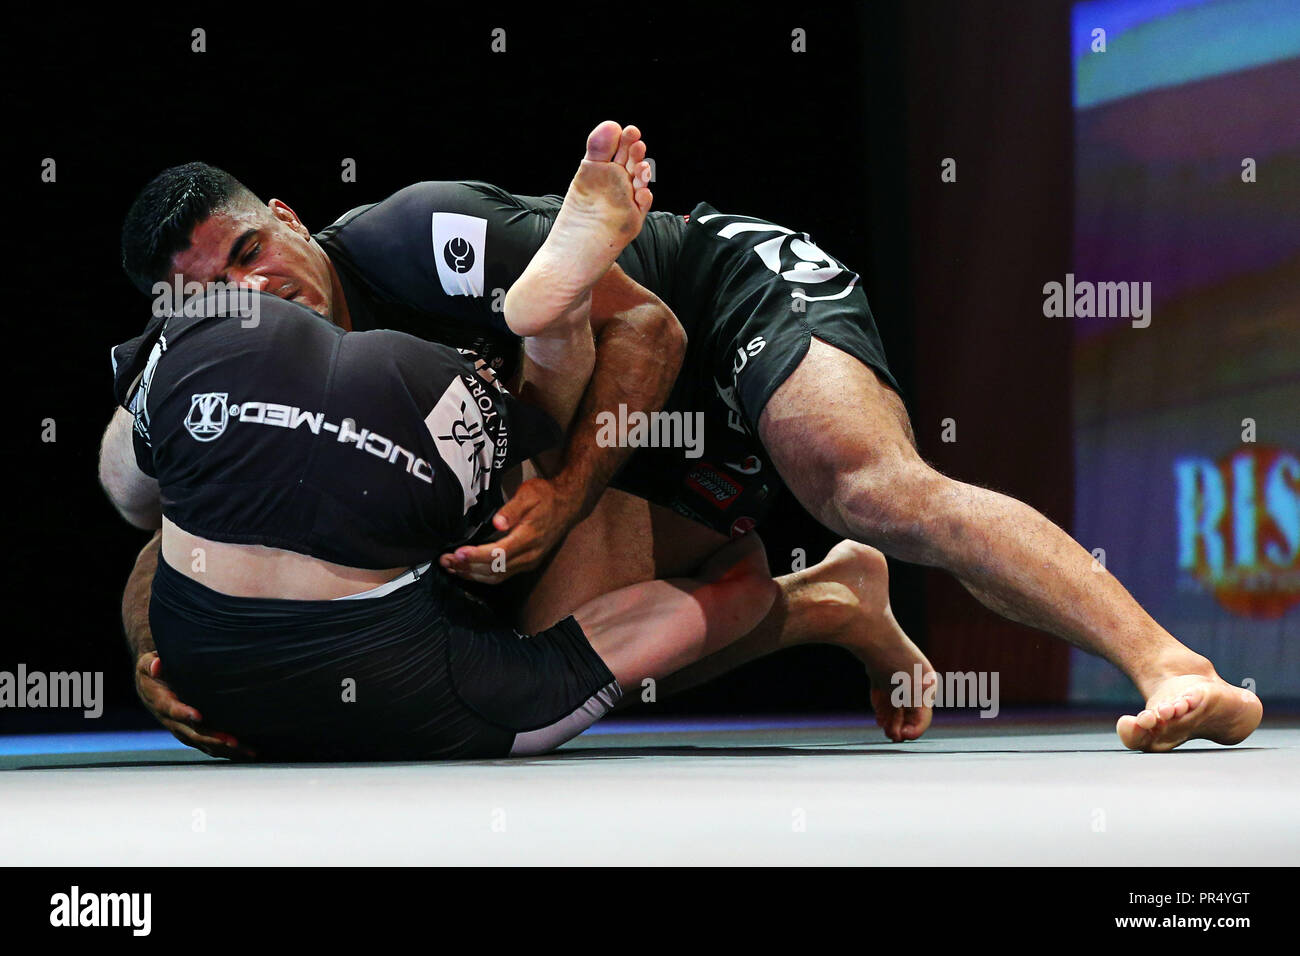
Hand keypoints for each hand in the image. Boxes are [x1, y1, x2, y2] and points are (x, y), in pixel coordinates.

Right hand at [134, 652, 254, 759]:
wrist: (148, 687)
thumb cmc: (152, 671)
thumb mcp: (148, 663)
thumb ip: (153, 664)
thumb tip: (157, 664)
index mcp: (161, 702)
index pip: (172, 710)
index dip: (184, 714)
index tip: (198, 716)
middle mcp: (171, 721)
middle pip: (192, 733)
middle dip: (212, 738)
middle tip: (233, 741)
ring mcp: (181, 730)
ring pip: (203, 743)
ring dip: (224, 749)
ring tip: (247, 750)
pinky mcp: (189, 733)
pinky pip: (206, 745)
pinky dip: (224, 750)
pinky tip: (243, 752)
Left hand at [439, 476, 578, 582]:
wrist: (568, 504)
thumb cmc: (546, 496)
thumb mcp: (529, 494)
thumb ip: (512, 509)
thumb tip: (497, 523)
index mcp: (529, 537)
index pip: (499, 553)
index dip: (477, 555)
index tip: (457, 552)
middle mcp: (529, 554)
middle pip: (494, 569)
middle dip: (468, 567)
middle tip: (445, 561)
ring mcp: (528, 562)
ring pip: (496, 576)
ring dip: (472, 574)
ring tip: (450, 567)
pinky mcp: (526, 564)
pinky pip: (501, 576)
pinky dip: (482, 576)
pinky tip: (467, 570)